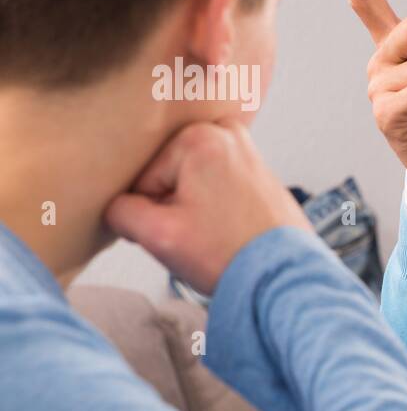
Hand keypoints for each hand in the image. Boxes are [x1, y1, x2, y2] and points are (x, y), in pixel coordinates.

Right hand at [106, 120, 310, 294]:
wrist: (284, 277)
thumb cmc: (231, 256)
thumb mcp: (159, 236)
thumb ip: (121, 211)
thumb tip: (117, 203)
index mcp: (201, 137)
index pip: (142, 179)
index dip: (151, 212)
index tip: (182, 230)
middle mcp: (227, 133)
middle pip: (167, 175)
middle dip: (173, 206)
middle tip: (202, 231)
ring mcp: (247, 149)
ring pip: (189, 182)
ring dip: (193, 208)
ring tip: (217, 230)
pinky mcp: (258, 169)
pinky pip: (214, 186)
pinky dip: (214, 207)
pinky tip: (229, 226)